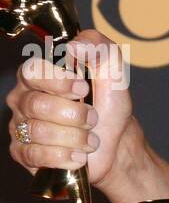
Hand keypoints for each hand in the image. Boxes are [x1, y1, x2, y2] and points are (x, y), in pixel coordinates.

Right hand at [6, 28, 134, 186]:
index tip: (83, 89)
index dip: (59, 82)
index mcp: (38, 75)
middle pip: (37, 105)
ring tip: (90, 139)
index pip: (32, 72)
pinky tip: (79, 156)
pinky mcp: (23, 153)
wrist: (114, 142)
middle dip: (74, 115)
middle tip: (93, 118)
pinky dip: (64, 157)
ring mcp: (21, 126)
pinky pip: (35, 155)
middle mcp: (24, 99)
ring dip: (75, 138)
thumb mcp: (112, 71)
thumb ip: (98, 47)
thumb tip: (74, 46)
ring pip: (38, 132)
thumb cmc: (108, 105)